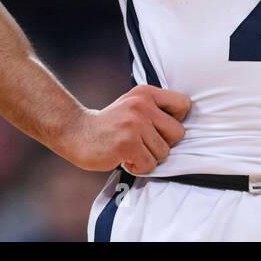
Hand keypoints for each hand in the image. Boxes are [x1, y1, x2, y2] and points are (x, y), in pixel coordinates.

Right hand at [55, 84, 190, 172]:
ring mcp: (135, 124)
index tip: (160, 128)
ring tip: (131, 150)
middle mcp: (142, 105)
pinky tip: (125, 158)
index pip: (184, 105)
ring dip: (148, 157)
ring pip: (163, 152)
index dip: (176, 121)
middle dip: (163, 144)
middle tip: (144, 143)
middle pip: (178, 133)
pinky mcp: (127, 143)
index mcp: (146, 93)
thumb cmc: (110, 123)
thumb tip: (184, 124)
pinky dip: (138, 167)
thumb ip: (156, 109)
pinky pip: (149, 164)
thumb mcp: (133, 103)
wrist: (76, 132)